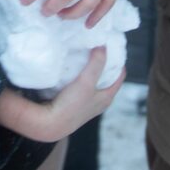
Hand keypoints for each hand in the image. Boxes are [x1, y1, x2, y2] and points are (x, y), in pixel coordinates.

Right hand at [0, 47, 122, 141]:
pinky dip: (79, 75)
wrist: (49, 124)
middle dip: (103, 63)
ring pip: (92, 81)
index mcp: (107, 97)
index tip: (113, 47)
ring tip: (84, 55)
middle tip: (97, 48)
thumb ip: (96, 64)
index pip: (119, 76)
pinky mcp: (73, 103)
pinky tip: (72, 68)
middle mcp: (99, 101)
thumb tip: (103, 45)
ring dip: (89, 69)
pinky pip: (80, 85)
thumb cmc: (71, 106)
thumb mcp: (86, 82)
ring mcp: (86, 102)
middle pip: (106, 78)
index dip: (118, 61)